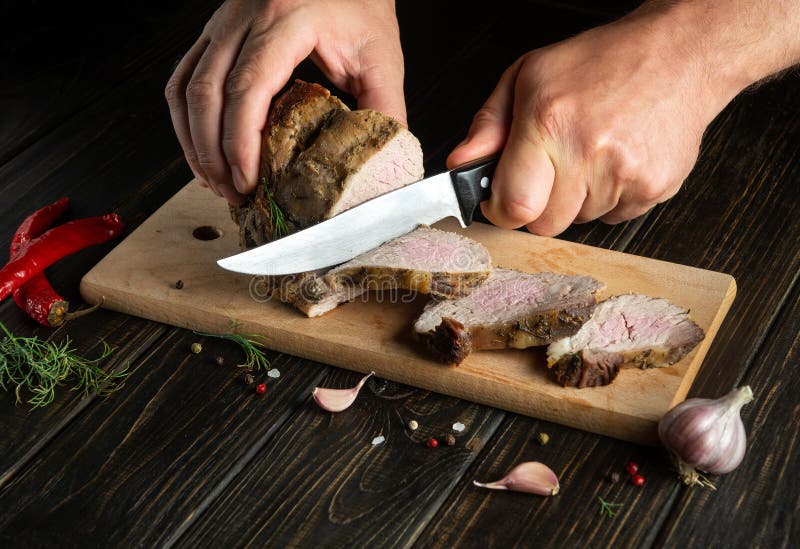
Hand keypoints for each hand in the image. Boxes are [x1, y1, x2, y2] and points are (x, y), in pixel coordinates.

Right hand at [165, 0, 404, 203]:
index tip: (248, 180)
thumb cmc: (360, 5)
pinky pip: (183, 78)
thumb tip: (379, 165)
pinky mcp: (215, 33)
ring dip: (194, 142)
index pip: (249, 87)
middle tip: (232, 193)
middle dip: (213, 153)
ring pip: (186, 87)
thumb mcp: (381, 57)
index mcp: (287, 19)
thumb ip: (385, 109)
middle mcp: (244, 17)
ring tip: (214, 182)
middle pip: (207, 92)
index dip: (241, 142)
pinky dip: (186, 121)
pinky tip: (201, 151)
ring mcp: (223, 23)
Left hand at [447, 11, 725, 235]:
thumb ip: (488, 124)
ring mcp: (625, 174)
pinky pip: (614, 218)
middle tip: (550, 170)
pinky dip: (609, 199)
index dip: (501, 210)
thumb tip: (459, 164)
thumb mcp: (529, 77)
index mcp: (548, 123)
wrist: (679, 56)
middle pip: (545, 224)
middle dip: (539, 205)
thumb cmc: (600, 62)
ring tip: (589, 156)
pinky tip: (615, 161)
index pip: (513, 205)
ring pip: (579, 222)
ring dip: (576, 200)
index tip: (501, 200)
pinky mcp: (654, 189)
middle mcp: (587, 152)